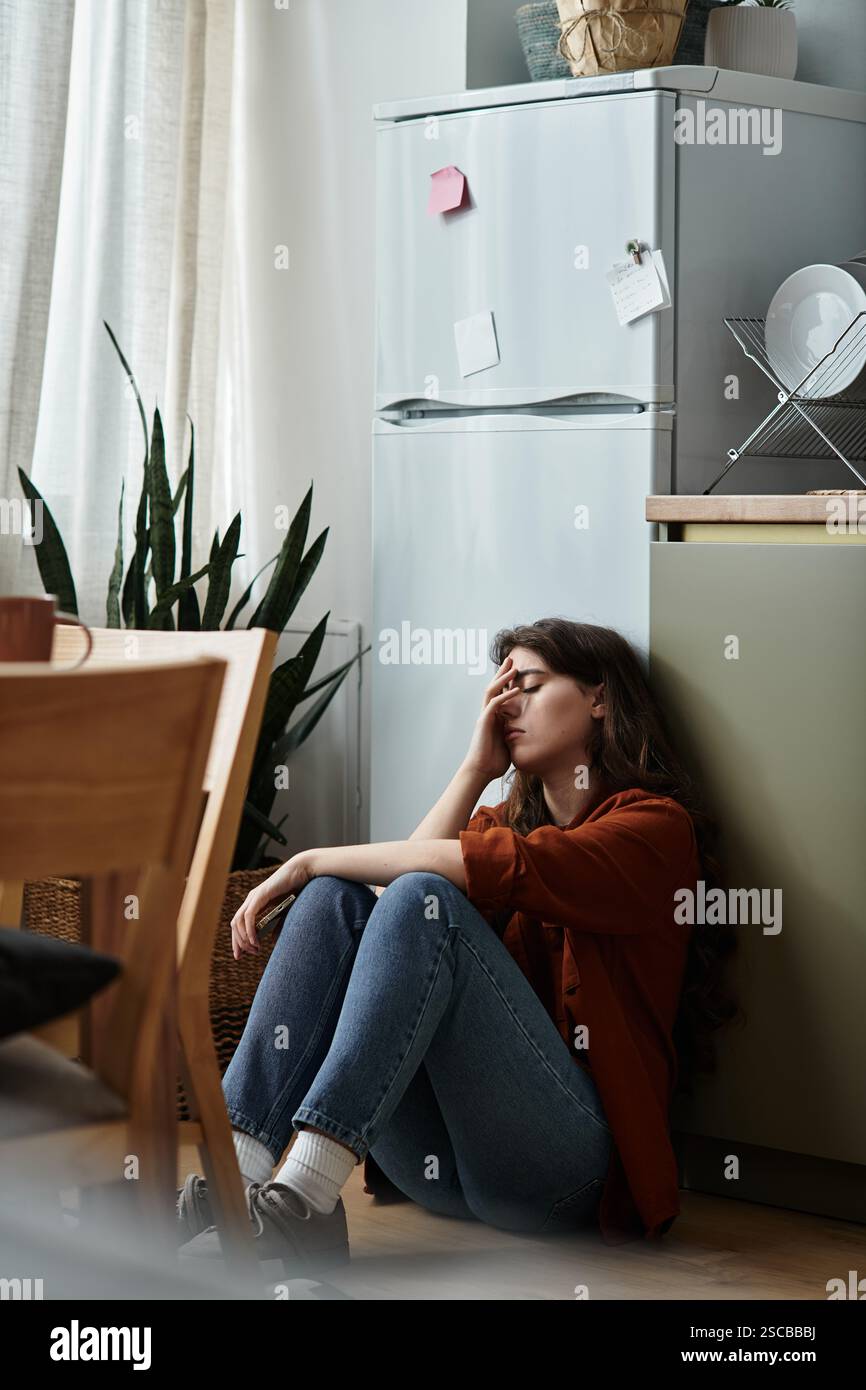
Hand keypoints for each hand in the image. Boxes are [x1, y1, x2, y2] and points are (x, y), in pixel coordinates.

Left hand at [230, 851, 313, 959]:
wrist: (303, 871)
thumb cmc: (297, 888)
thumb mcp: (285, 911)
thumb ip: (277, 924)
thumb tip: (271, 940)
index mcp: (255, 902)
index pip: (239, 923)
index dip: (237, 940)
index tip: (240, 955)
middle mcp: (251, 899)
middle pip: (235, 924)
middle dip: (237, 942)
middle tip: (244, 956)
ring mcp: (254, 896)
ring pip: (238, 921)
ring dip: (243, 938)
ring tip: (253, 949)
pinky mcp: (260, 895)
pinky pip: (248, 916)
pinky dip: (249, 930)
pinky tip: (254, 940)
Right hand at [461, 655, 518, 781]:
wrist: (481, 771)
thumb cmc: (494, 761)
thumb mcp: (509, 744)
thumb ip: (514, 734)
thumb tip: (526, 731)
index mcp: (494, 718)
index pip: (500, 694)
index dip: (507, 682)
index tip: (516, 671)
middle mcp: (488, 714)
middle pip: (494, 687)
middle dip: (502, 673)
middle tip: (511, 659)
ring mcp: (485, 716)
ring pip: (492, 691)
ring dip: (503, 678)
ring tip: (514, 667)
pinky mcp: (484, 721)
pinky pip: (495, 703)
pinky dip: (506, 695)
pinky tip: (516, 690)